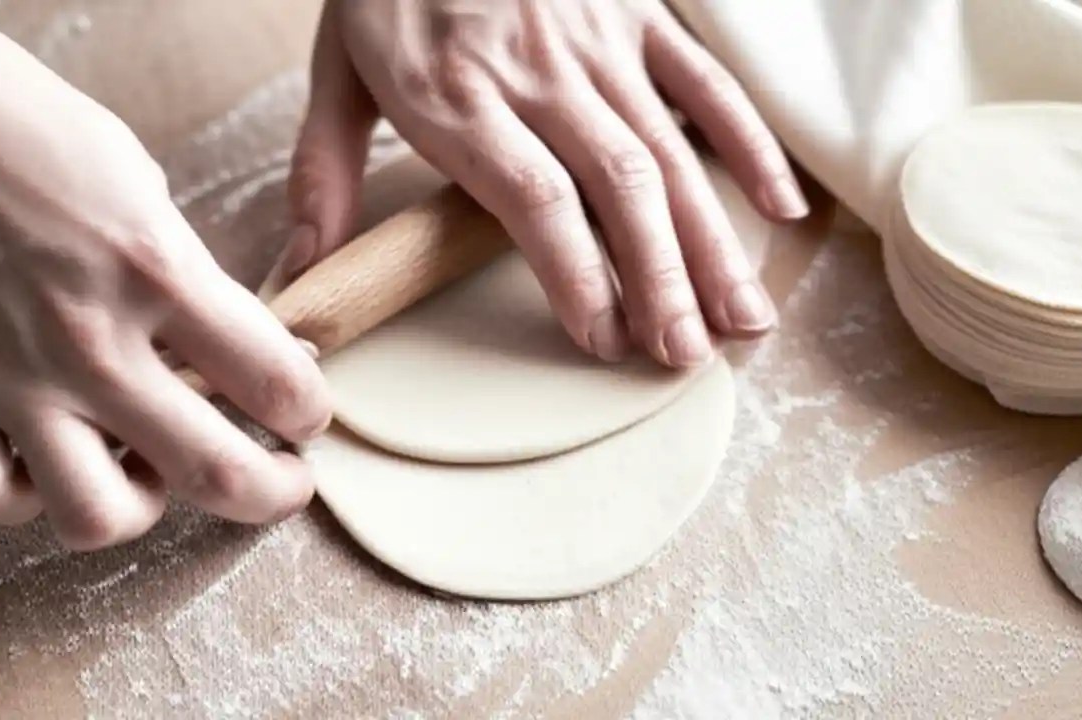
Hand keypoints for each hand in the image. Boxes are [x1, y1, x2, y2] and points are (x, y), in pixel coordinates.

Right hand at [0, 2, 328, 548]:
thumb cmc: (20, 125)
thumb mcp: (139, 183)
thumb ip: (186, 273)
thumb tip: (221, 337)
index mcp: (158, 273)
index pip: (279, 383)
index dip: (311, 411)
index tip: (305, 410)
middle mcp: (92, 342)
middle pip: (219, 474)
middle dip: (273, 492)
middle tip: (280, 481)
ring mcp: (11, 379)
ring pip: (99, 516)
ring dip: (142, 507)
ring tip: (147, 471)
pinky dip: (25, 499)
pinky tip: (44, 461)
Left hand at [278, 0, 806, 366]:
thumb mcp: (333, 71)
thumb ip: (320, 173)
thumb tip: (301, 273)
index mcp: (459, 97)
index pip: (535, 199)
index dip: (578, 275)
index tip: (602, 341)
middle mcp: (540, 73)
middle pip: (618, 187)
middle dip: (661, 281)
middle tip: (684, 357)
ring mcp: (600, 42)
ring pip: (671, 151)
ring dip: (710, 240)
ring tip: (743, 321)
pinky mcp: (640, 16)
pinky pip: (707, 84)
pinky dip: (749, 144)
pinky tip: (781, 211)